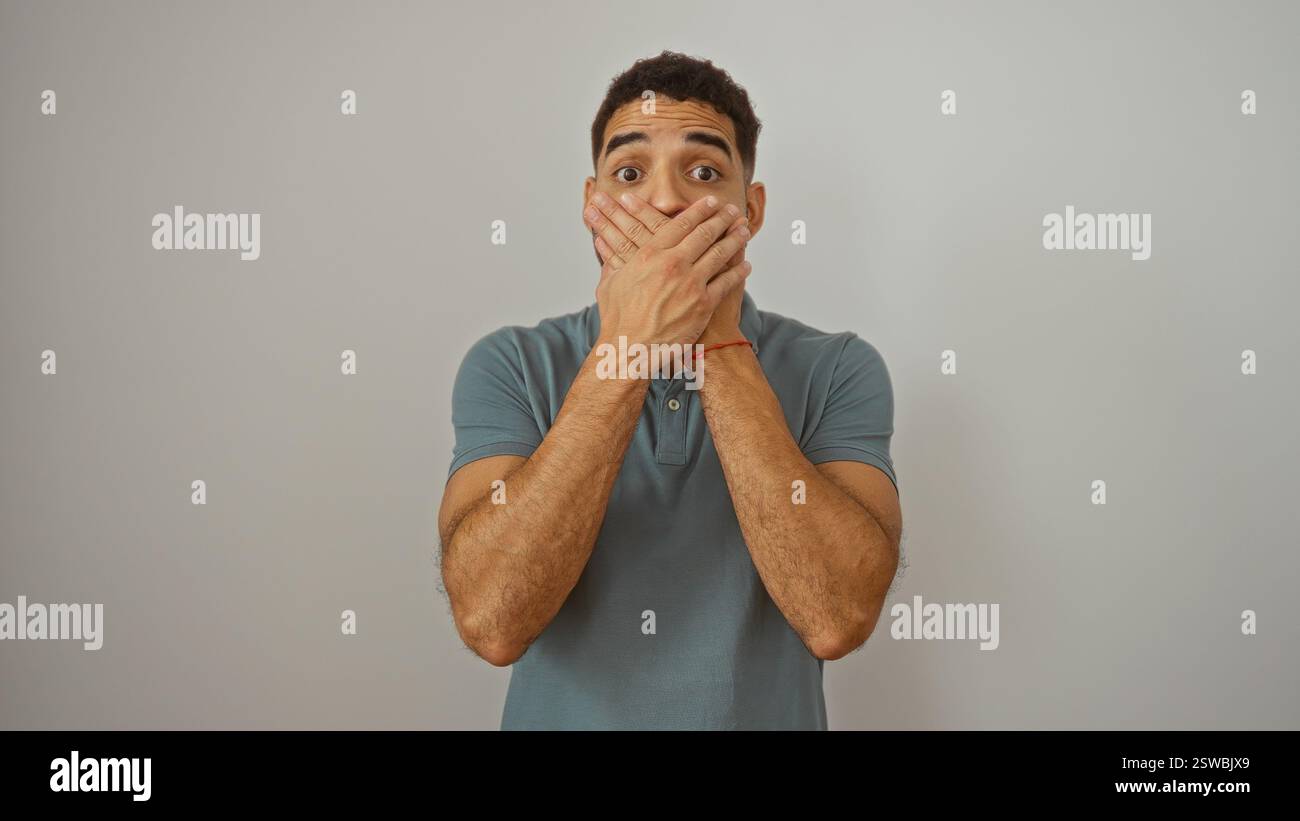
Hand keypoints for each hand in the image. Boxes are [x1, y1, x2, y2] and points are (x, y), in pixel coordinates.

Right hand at [585, 192, 751, 347]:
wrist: (630, 349)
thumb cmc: (618, 319)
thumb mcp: (610, 283)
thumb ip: (613, 260)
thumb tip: (603, 244)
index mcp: (650, 254)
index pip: (680, 224)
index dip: (699, 210)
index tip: (710, 202)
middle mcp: (672, 264)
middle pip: (704, 233)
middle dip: (721, 219)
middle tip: (732, 210)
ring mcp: (690, 284)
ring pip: (719, 253)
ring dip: (734, 239)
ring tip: (744, 230)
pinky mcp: (703, 305)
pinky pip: (726, 282)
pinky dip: (738, 271)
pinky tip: (745, 264)